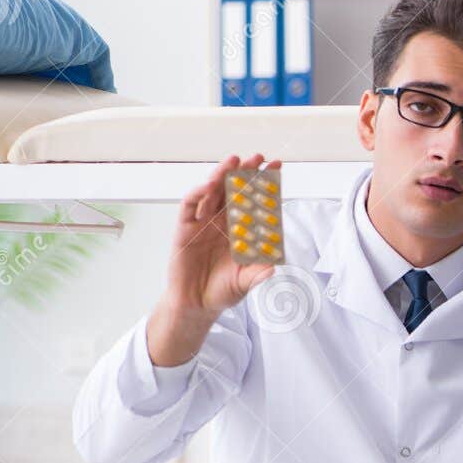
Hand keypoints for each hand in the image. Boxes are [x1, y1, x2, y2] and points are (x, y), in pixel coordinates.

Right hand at [166, 153, 284, 318]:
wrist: (197, 304)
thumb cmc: (223, 291)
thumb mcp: (245, 282)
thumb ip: (258, 273)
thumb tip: (275, 266)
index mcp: (241, 231)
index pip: (254, 202)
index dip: (265, 185)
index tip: (278, 167)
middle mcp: (223, 223)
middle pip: (234, 191)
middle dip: (246, 173)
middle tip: (258, 157)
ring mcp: (203, 224)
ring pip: (212, 193)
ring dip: (222, 176)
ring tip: (233, 162)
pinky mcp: (184, 228)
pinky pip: (190, 206)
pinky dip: (198, 194)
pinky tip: (208, 185)